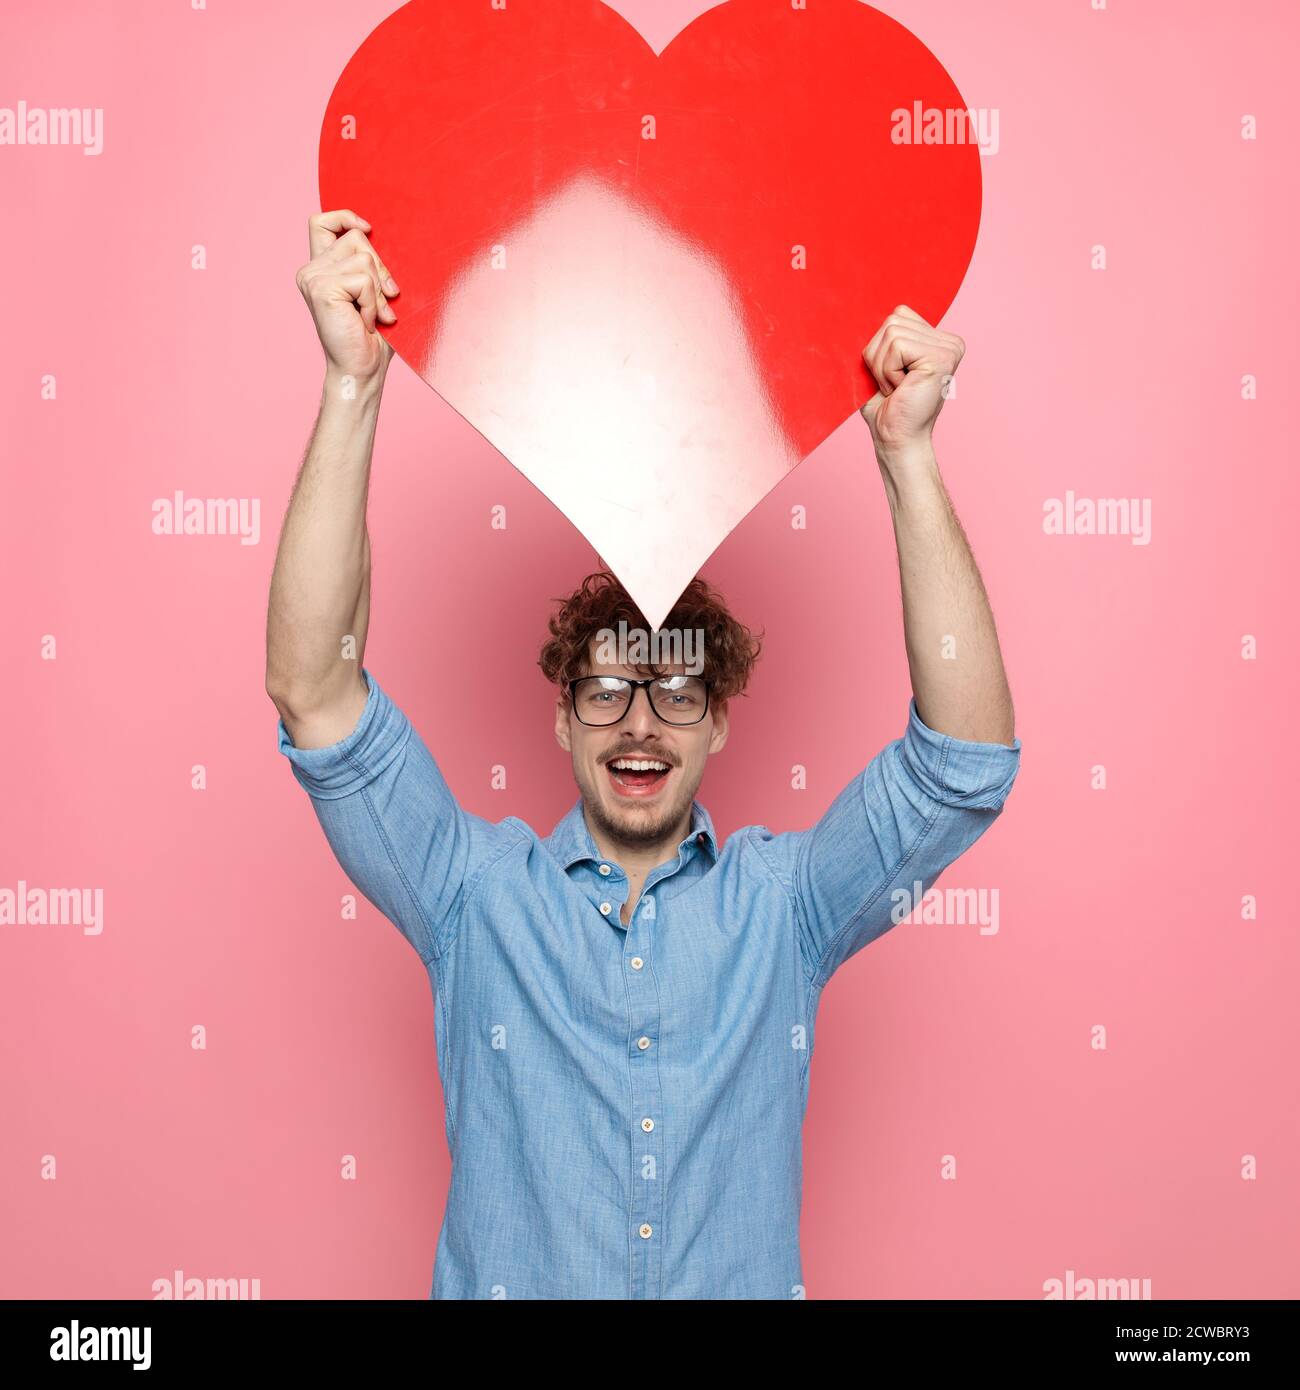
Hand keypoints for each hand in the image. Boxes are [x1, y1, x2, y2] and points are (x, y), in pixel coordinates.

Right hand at [295, 209, 398, 383]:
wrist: (362, 370)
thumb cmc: (372, 337)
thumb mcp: (374, 292)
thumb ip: (370, 265)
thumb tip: (379, 236)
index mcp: (321, 268)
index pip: (322, 222)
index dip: (345, 217)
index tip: (368, 228)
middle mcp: (312, 270)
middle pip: (356, 238)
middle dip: (381, 268)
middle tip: (384, 301)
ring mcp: (313, 278)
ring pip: (364, 258)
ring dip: (378, 291)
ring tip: (373, 316)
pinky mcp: (321, 289)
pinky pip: (363, 280)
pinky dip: (373, 303)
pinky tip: (366, 322)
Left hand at [860, 305, 963, 462]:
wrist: (894, 438)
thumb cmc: (886, 407)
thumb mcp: (882, 364)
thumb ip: (884, 336)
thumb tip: (859, 306)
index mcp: (938, 340)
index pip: (898, 314)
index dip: (881, 346)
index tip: (892, 375)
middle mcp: (950, 341)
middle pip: (893, 320)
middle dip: (879, 355)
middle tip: (893, 384)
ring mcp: (950, 348)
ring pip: (892, 332)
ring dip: (883, 366)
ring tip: (897, 387)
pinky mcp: (942, 358)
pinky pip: (896, 346)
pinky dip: (888, 371)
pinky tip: (901, 389)